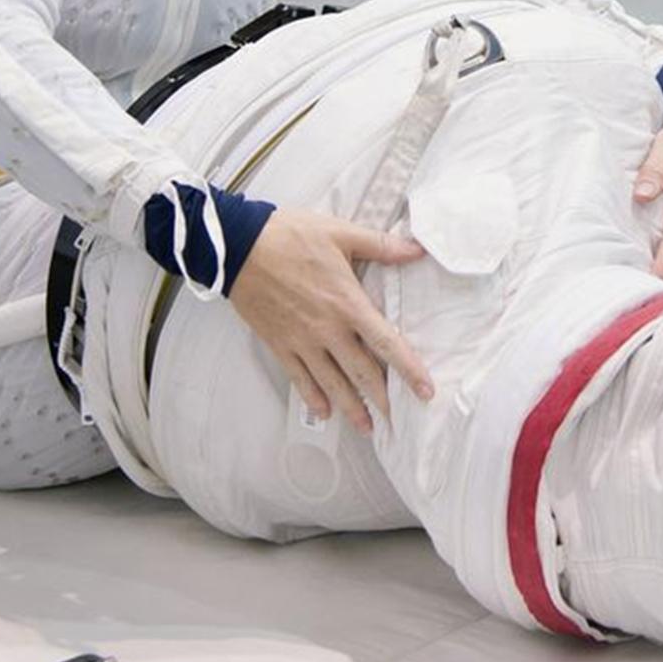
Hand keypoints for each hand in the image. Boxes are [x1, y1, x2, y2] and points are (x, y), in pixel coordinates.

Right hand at [228, 208, 432, 434]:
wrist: (237, 247)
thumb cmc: (290, 236)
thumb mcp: (341, 233)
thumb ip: (381, 246)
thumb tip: (417, 249)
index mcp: (348, 303)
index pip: (387, 343)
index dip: (409, 370)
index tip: (425, 391)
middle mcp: (328, 330)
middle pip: (363, 373)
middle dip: (383, 399)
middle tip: (398, 419)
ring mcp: (302, 341)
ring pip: (332, 383)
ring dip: (351, 408)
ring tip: (367, 428)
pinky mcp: (279, 344)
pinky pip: (299, 379)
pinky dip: (312, 398)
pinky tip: (323, 411)